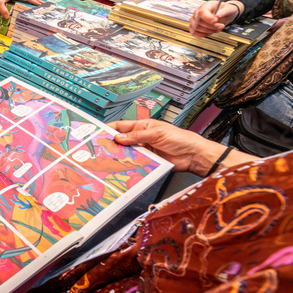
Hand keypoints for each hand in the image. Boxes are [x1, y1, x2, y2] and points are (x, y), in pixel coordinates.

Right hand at [108, 119, 225, 175]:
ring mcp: (144, 150)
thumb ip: (137, 135)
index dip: (110, 129)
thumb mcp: (157, 133)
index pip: (122, 126)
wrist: (193, 156)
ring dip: (119, 155)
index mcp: (143, 126)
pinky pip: (134, 163)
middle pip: (121, 141)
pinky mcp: (147, 162)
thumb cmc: (180, 139)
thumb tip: (119, 137)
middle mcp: (141, 138)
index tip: (98, 132)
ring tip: (109, 158)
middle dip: (111, 144)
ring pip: (126, 153)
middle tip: (100, 148)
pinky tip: (122, 166)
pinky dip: (127, 165)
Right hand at [189, 0, 239, 37]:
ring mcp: (194, 19)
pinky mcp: (193, 27)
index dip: (207, 18)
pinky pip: (194, 32)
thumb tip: (217, 15)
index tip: (216, 21)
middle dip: (211, 26)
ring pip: (196, 28)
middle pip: (199, 21)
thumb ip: (224, 11)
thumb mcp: (229, 9)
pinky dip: (202, 34)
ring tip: (216, 29)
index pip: (202, 12)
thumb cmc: (225, 10)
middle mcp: (197, 12)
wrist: (222, 15)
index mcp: (206, 6)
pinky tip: (210, 32)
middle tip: (221, 26)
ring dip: (208, 31)